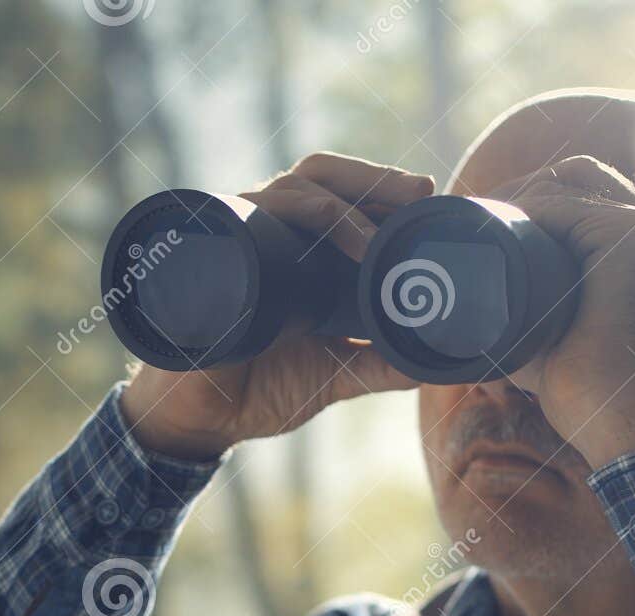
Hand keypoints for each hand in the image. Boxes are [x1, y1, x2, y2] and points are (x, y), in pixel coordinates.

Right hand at [121, 153, 431, 459]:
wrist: (203, 420)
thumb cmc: (262, 388)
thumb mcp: (335, 374)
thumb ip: (380, 364)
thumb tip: (431, 362)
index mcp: (304, 250)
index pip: (347, 196)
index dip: (385, 186)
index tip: (427, 191)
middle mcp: (272, 232)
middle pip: (318, 175)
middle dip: (369, 177)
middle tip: (414, 191)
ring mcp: (240, 240)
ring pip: (285, 189)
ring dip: (332, 206)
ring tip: (368, 242)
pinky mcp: (212, 259)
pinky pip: (239, 220)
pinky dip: (273, 218)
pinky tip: (301, 234)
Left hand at [497, 156, 634, 466]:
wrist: (627, 425)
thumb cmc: (588, 393)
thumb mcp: (550, 336)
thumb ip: (522, 310)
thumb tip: (467, 306)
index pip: (581, 198)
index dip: (528, 202)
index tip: (481, 225)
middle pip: (576, 179)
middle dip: (520, 190)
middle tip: (471, 219)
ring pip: (568, 183)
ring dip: (516, 196)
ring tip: (473, 222)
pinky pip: (567, 202)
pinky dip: (524, 209)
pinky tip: (491, 226)